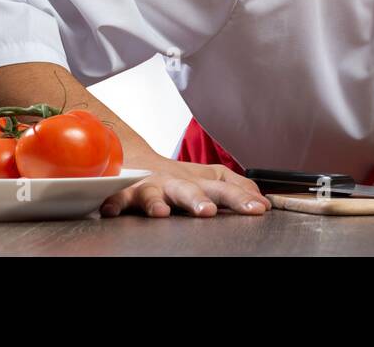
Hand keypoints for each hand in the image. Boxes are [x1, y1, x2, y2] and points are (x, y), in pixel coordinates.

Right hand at [100, 152, 272, 218]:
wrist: (140, 160)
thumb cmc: (179, 176)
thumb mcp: (211, 178)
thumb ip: (237, 188)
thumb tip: (262, 200)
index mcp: (201, 181)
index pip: (226, 188)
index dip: (242, 198)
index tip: (258, 209)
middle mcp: (178, 182)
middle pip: (190, 190)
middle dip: (198, 201)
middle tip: (207, 211)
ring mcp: (153, 186)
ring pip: (154, 194)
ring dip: (156, 202)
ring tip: (160, 213)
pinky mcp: (128, 192)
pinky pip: (119, 197)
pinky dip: (114, 202)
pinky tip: (111, 210)